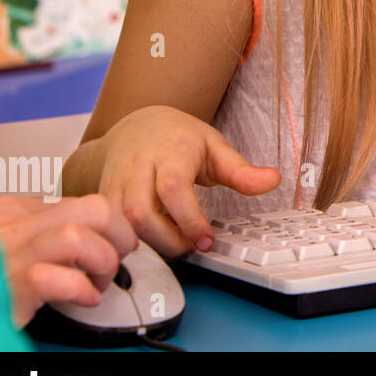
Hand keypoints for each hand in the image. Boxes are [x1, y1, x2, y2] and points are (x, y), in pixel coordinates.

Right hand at [0, 194, 136, 327]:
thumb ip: (28, 228)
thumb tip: (72, 229)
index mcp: (12, 213)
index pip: (80, 202)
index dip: (107, 226)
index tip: (110, 245)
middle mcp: (14, 227)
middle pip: (93, 208)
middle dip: (119, 234)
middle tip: (114, 259)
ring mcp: (9, 255)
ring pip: (79, 235)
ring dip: (102, 261)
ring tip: (97, 282)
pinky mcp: (7, 286)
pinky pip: (57, 278)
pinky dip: (80, 290)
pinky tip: (81, 299)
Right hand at [95, 105, 279, 256]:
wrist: (135, 127)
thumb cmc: (178, 139)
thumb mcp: (214, 147)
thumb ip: (241, 170)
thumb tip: (273, 181)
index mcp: (169, 151)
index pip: (173, 188)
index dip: (189, 219)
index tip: (206, 240)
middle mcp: (137, 167)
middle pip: (141, 211)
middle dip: (167, 239)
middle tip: (192, 248)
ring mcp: (115, 183)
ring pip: (120, 223)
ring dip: (148, 245)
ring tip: (174, 245)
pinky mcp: (102, 198)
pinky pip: (108, 228)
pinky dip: (128, 243)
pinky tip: (151, 243)